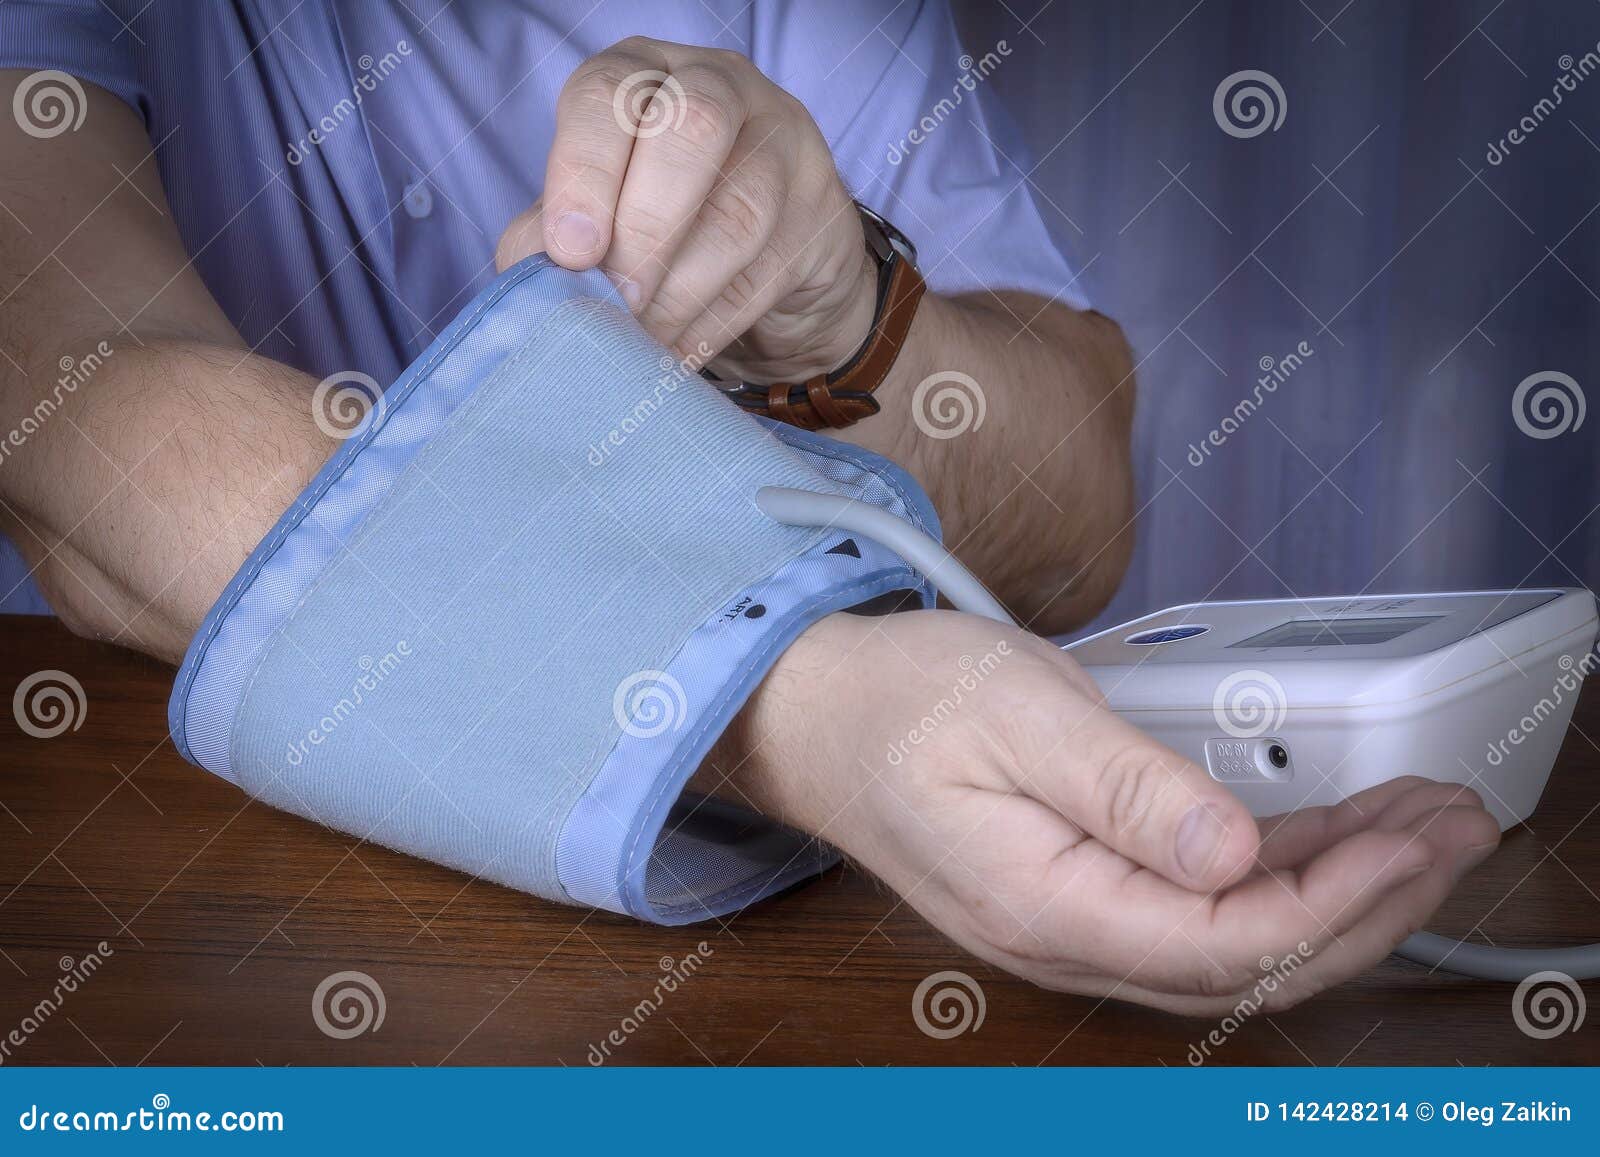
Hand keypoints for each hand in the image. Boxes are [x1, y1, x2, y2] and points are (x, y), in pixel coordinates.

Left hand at [496, 37, 876, 382]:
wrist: (774, 262)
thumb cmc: (665, 223)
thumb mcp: (599, 212)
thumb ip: (555, 230)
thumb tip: (528, 267)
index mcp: (645, 73)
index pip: (610, 94)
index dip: (584, 172)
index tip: (569, 251)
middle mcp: (720, 87)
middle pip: (691, 130)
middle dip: (645, 226)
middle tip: (617, 298)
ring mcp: (785, 145)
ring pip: (739, 209)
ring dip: (681, 289)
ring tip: (641, 341)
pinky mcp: (823, 212)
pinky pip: (768, 272)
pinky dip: (712, 325)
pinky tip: (675, 357)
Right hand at [713, 610, 1500, 1013]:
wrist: (816, 717)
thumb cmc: (899, 703)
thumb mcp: (1015, 715)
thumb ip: (1126, 790)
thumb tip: (1233, 857)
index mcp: (1047, 906)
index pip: (1229, 944)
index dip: (1337, 898)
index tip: (1412, 835)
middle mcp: (1067, 942)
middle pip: (1252, 965)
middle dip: (1370, 904)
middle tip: (1456, 830)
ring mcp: (1074, 927)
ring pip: (1238, 946)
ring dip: (1339, 892)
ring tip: (1423, 826)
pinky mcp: (1083, 896)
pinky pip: (1203, 912)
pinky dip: (1282, 877)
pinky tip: (1334, 835)